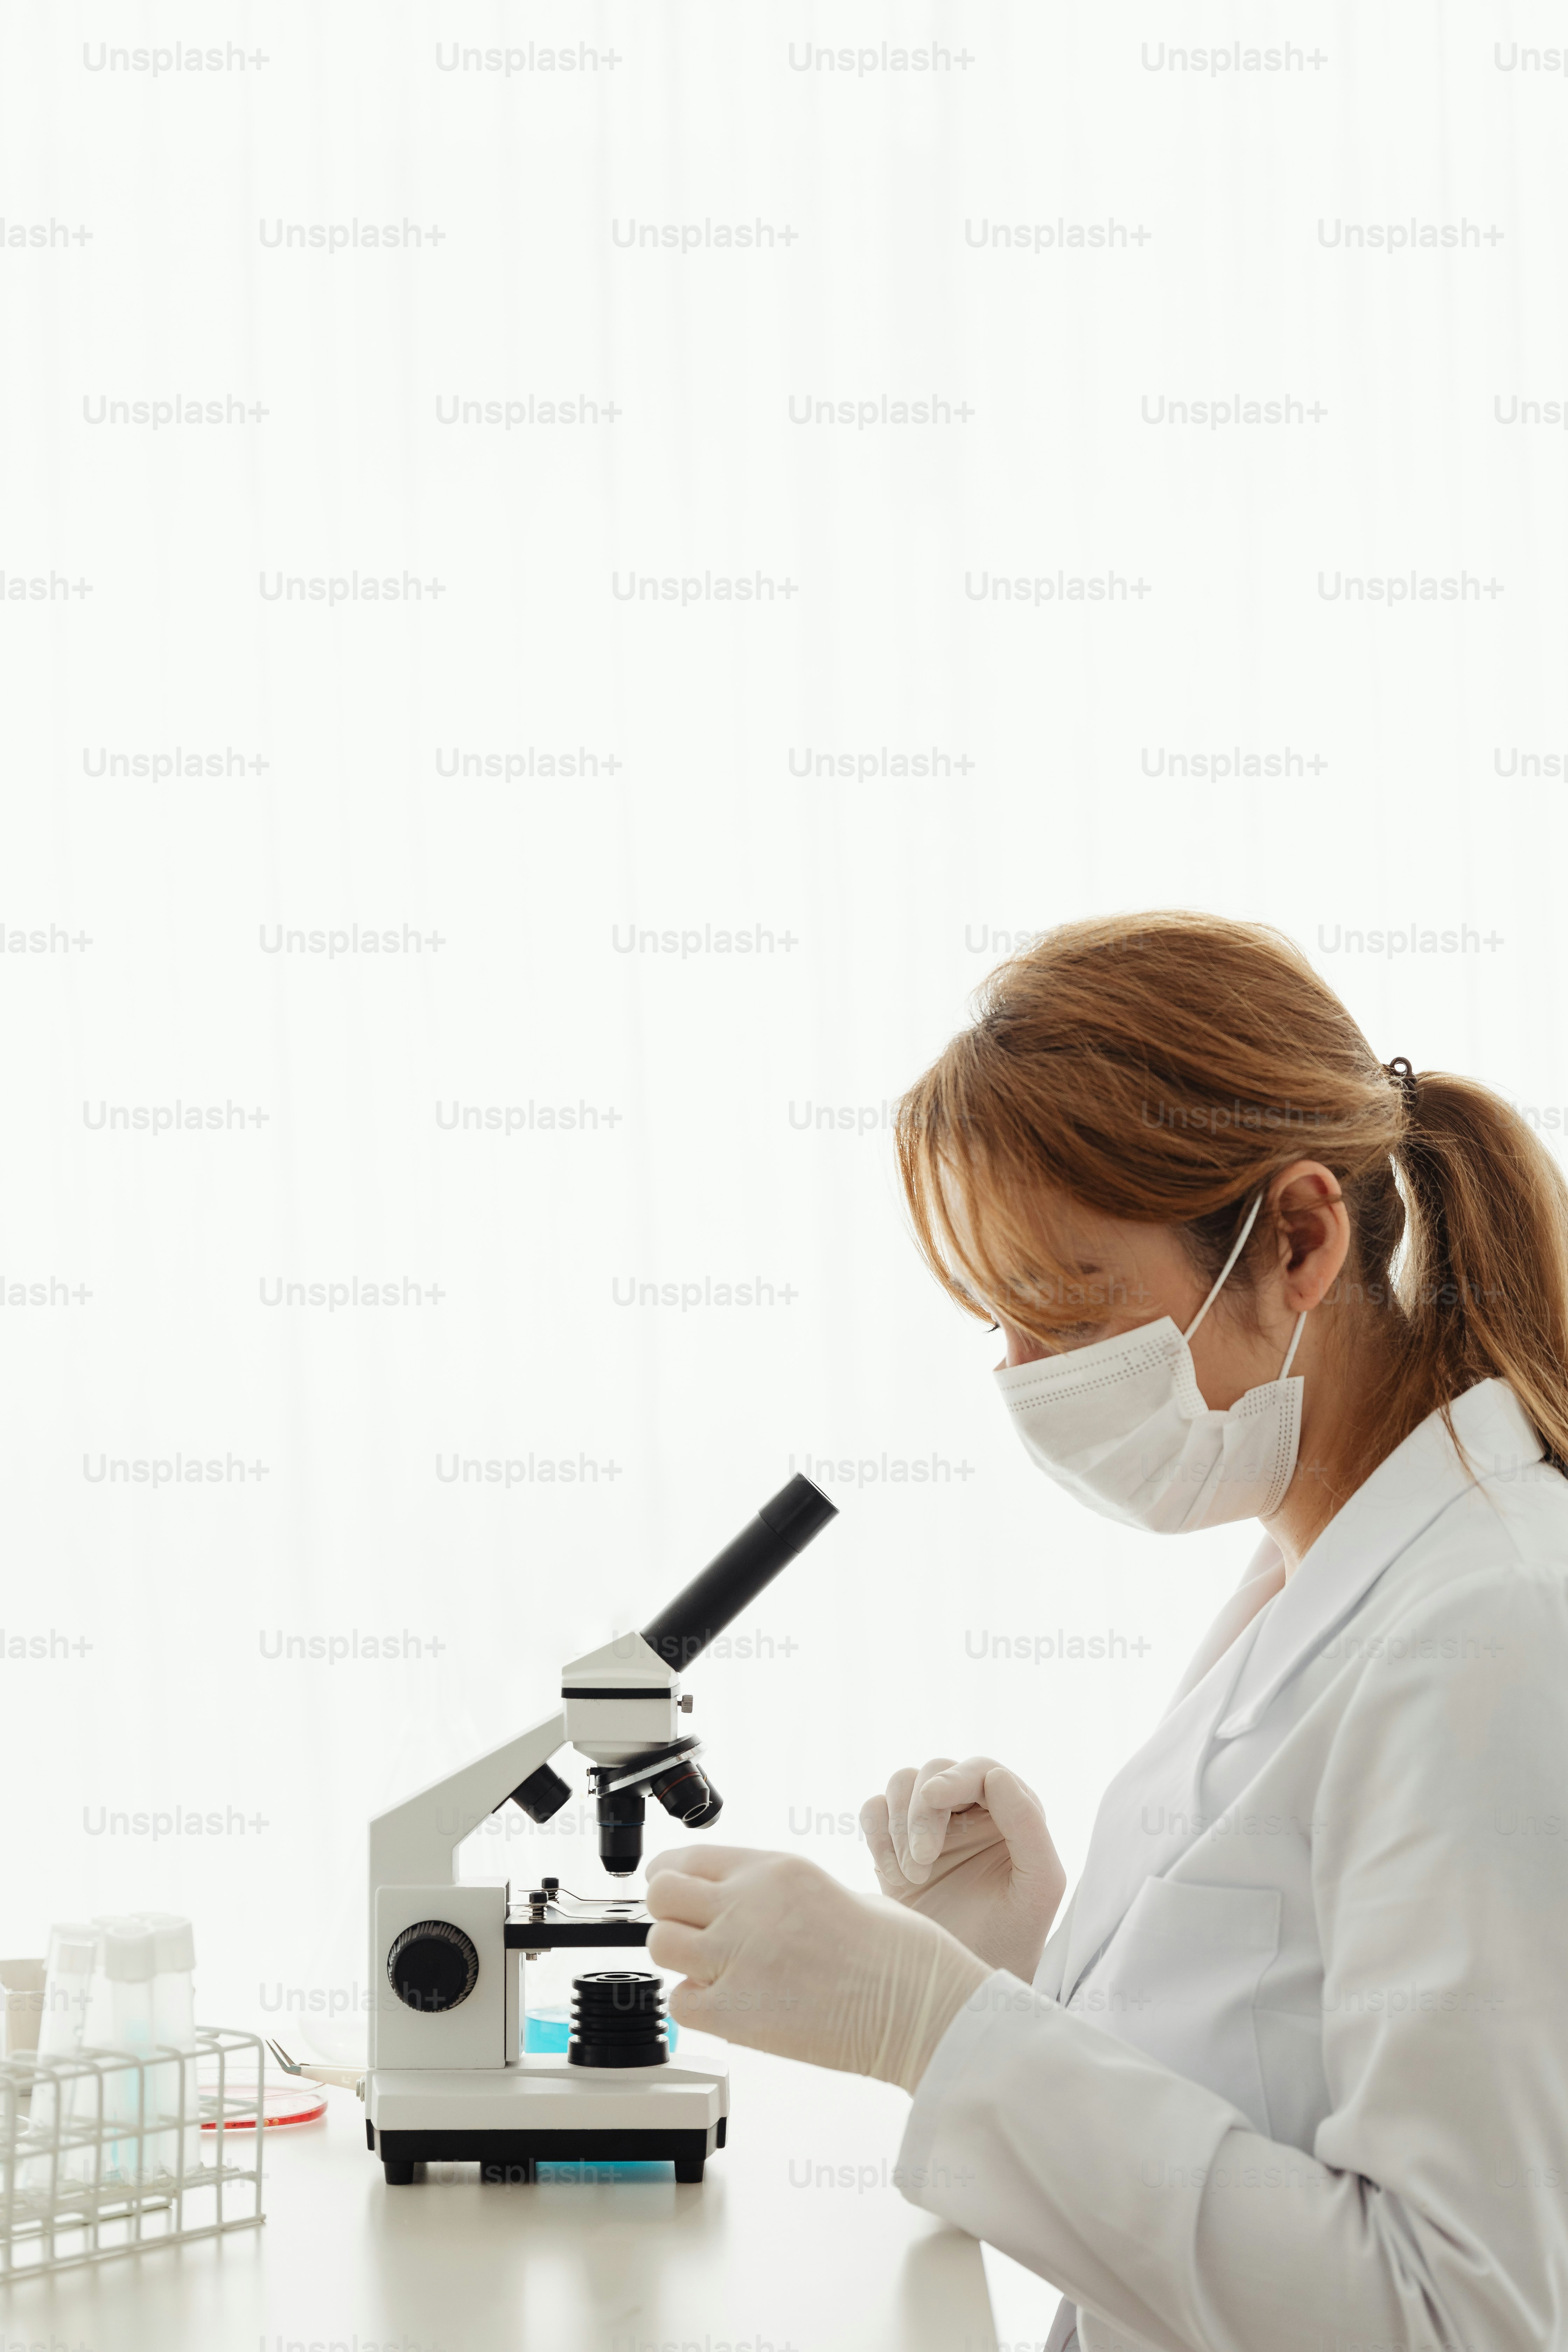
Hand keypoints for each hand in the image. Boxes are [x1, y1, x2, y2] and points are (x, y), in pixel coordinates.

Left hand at [645, 1843, 989, 2093]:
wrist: (921, 2005)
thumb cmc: (895, 1952)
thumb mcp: (829, 1890)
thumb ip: (775, 1894)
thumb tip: (739, 1905)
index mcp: (775, 1869)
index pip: (687, 1857)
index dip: (674, 1877)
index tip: (676, 1893)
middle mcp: (748, 1903)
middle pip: (661, 1894)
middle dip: (670, 1913)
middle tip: (693, 1934)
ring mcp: (738, 1956)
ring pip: (661, 1944)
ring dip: (681, 1959)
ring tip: (715, 1972)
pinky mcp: (735, 2012)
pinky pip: (681, 2002)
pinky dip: (697, 2006)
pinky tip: (730, 2006)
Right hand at [860, 1755, 1065, 1980]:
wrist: (962, 1985)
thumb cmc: (1011, 1937)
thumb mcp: (1039, 1886)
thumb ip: (1029, 1827)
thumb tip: (997, 1775)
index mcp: (1011, 1812)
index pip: (981, 1770)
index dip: (955, 1777)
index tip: (932, 1798)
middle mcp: (970, 1809)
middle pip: (935, 1771)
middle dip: (923, 1812)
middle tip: (923, 1861)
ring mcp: (929, 1824)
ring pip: (901, 1782)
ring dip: (899, 1825)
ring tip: (912, 1875)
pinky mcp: (894, 1843)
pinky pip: (872, 1809)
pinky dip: (876, 1835)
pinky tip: (893, 1876)